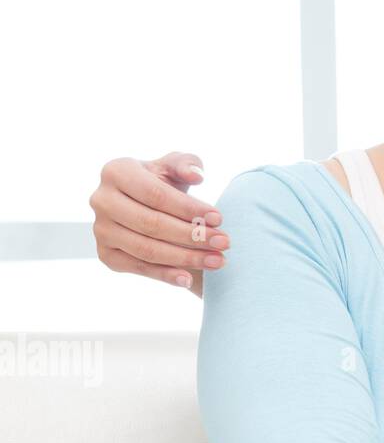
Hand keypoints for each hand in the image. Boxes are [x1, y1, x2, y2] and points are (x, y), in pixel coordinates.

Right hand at [89, 152, 226, 294]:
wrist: (148, 205)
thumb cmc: (164, 180)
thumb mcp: (175, 165)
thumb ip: (187, 163)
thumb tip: (197, 176)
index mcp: (115, 172)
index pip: (156, 195)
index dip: (189, 208)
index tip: (220, 219)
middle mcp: (101, 201)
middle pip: (151, 224)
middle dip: (192, 236)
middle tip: (224, 243)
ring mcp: (101, 230)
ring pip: (146, 249)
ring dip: (185, 258)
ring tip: (217, 261)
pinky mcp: (106, 254)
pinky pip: (138, 267)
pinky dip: (164, 275)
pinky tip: (188, 279)